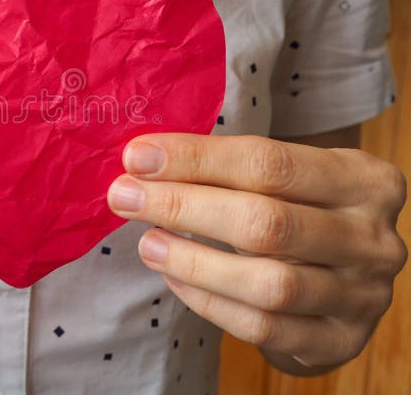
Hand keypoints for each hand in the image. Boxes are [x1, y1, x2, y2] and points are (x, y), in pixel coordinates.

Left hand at [107, 133, 406, 369]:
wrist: (346, 275)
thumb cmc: (302, 209)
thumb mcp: (285, 179)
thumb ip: (226, 169)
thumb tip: (142, 163)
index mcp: (363, 179)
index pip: (268, 162)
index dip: (196, 159)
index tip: (137, 157)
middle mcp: (372, 238)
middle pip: (265, 222)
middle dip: (182, 206)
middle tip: (125, 197)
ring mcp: (363, 295)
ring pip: (268, 284)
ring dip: (193, 261)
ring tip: (147, 243)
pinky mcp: (339, 341)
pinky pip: (263, 327)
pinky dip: (209, 302)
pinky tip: (174, 277)